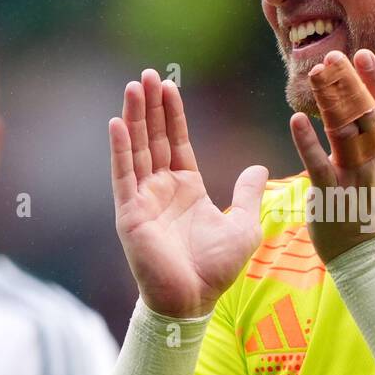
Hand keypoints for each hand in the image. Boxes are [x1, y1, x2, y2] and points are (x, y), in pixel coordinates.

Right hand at [109, 69, 268, 316]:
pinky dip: (119, 149)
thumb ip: (247, 193)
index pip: (176, 142)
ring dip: (134, 117)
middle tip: (146, 74)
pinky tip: (116, 122)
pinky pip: (123, 175)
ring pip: (137, 149)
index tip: (168, 85)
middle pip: (153, 138)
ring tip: (133, 86)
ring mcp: (143, 200)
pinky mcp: (129, 213)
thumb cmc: (216, 269)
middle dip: (151, 106)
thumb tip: (258, 166)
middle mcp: (161, 189)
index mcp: (187, 188)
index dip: (172, 114)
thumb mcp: (244, 224)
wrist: (194, 300)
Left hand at [289, 49, 374, 263]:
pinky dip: (306, 142)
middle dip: (349, 84)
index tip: (362, 55)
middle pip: (365, 115)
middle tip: (332, 57)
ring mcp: (355, 178)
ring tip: (314, 75)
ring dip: (328, 101)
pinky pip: (317, 164)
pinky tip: (296, 119)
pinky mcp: (331, 195)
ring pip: (343, 133)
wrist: (371, 253)